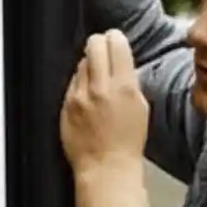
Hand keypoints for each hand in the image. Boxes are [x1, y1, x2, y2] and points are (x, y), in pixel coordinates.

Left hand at [61, 30, 148, 176]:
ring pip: (81, 62)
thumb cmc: (127, 143)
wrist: (106, 168)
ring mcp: (79, 96)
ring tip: (97, 81)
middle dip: (100, 44)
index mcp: (123, 87)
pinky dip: (79, 84)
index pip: (115, 43)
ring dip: (89, 66)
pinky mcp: (66, 105)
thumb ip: (131, 81)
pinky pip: (71, 82)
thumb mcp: (141, 107)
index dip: (116, 38)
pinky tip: (88, 98)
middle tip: (103, 51)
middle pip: (94, 44)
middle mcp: (99, 88)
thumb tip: (122, 60)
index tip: (116, 41)